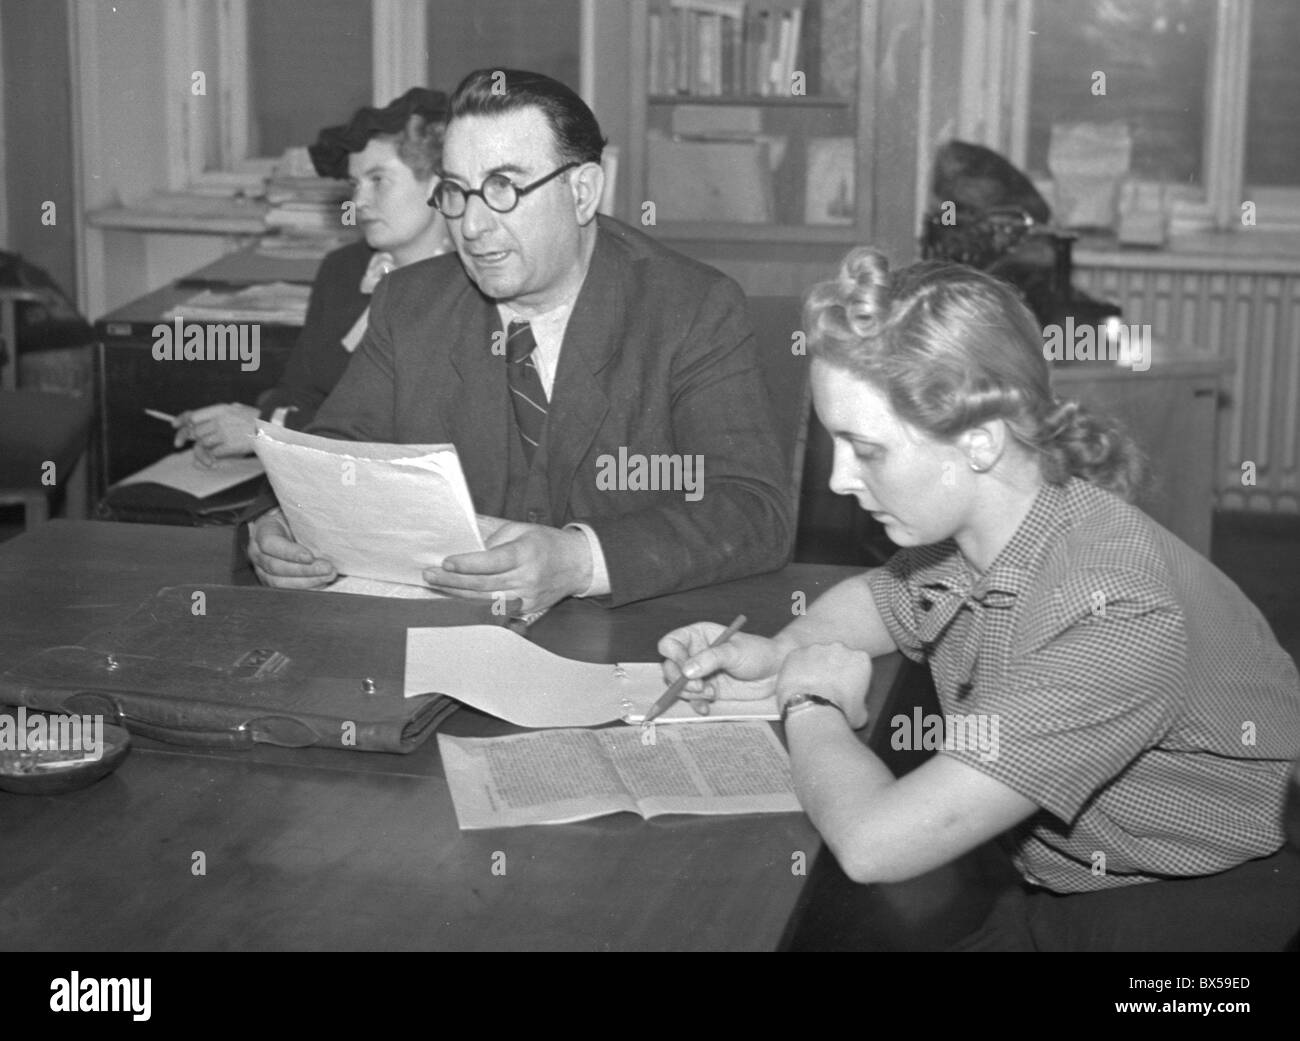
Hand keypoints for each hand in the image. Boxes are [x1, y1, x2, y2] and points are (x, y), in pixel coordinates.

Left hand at [174, 403, 260, 462]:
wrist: (272, 429)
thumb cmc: (256, 420)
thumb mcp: (236, 409)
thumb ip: (217, 414)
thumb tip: (196, 420)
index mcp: (221, 409)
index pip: (193, 415)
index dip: (181, 421)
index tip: (175, 426)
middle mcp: (220, 420)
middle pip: (195, 431)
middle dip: (187, 437)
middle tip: (180, 443)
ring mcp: (224, 433)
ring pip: (202, 443)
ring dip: (202, 449)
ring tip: (209, 450)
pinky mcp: (230, 445)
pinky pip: (213, 452)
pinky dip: (212, 456)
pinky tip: (217, 456)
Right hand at [247, 508, 336, 588]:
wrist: (284, 528)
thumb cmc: (292, 520)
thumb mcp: (295, 515)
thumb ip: (304, 522)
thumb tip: (329, 530)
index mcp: (262, 532)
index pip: (270, 544)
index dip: (290, 553)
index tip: (310, 556)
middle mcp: (258, 554)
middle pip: (276, 567)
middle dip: (304, 571)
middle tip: (327, 569)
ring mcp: (262, 570)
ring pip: (280, 583)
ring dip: (307, 582)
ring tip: (328, 577)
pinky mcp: (272, 582)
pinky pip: (287, 591)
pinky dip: (306, 589)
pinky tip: (322, 584)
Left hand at [423, 521, 592, 614]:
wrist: (577, 564)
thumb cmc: (546, 542)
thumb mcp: (522, 529)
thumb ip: (495, 539)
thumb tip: (467, 549)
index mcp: (527, 553)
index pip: (493, 561)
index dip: (468, 564)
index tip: (446, 562)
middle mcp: (528, 578)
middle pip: (484, 583)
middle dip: (453, 580)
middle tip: (429, 575)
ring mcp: (527, 597)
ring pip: (485, 600)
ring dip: (458, 594)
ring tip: (436, 585)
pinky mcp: (526, 609)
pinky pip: (494, 609)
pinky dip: (473, 604)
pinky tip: (456, 598)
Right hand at [657, 622, 786, 714]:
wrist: (776, 672)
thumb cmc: (758, 653)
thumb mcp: (735, 652)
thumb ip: (711, 659)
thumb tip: (687, 671)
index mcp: (698, 636)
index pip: (671, 643)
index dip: (673, 656)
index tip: (686, 670)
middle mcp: (694, 654)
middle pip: (669, 667)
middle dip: (680, 680)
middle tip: (700, 688)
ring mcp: (699, 673)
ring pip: (678, 686)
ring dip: (690, 694)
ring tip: (711, 693)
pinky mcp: (707, 690)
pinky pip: (692, 700)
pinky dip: (696, 705)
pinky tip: (707, 707)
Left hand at [774, 643, 872, 729]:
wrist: (813, 710)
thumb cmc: (840, 712)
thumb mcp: (861, 713)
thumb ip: (860, 703)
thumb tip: (856, 708)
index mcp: (861, 659)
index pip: (856, 665)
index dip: (850, 678)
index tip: (844, 690)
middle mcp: (839, 648)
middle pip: (836, 657)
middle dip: (831, 669)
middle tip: (825, 689)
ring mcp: (816, 648)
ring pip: (815, 657)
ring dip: (813, 668)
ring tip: (809, 689)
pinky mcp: (796, 653)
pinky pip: (796, 660)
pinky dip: (796, 670)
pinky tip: (797, 686)